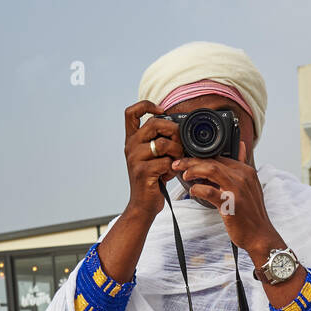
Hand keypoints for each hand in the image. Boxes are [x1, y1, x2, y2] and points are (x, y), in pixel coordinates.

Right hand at [123, 99, 182, 223]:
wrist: (143, 205)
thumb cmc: (152, 180)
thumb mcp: (153, 157)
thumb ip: (159, 141)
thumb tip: (178, 128)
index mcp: (132, 140)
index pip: (131, 113)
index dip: (146, 105)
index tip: (161, 110)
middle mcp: (130, 146)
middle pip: (154, 124)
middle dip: (173, 131)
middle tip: (180, 143)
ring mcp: (135, 159)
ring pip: (162, 143)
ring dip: (176, 151)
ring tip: (177, 161)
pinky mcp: (142, 172)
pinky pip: (165, 162)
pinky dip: (173, 168)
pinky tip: (170, 174)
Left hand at [171, 141, 283, 265]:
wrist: (260, 235)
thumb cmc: (252, 214)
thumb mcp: (251, 185)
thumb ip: (243, 166)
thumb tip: (240, 146)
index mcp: (246, 171)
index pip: (220, 157)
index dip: (201, 157)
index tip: (188, 161)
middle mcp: (242, 177)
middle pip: (213, 161)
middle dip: (191, 161)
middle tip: (178, 164)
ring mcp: (237, 189)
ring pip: (210, 170)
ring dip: (193, 170)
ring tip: (184, 175)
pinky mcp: (230, 203)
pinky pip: (209, 191)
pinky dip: (197, 189)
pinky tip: (193, 191)